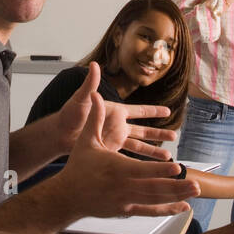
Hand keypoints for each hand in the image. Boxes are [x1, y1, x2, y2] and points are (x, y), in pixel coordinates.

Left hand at [54, 61, 177, 157]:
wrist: (58, 135)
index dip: (153, 112)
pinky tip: (148, 168)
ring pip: (138, 146)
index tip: (168, 112)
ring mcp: (113, 139)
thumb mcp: (81, 99)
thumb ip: (91, 84)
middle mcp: (117, 125)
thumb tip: (95, 65)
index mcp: (114, 111)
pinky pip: (127, 156)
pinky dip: (138, 161)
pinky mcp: (108, 151)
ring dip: (152, 151)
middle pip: (143, 130)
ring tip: (168, 158)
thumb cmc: (68, 115)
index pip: (138, 111)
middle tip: (175, 136)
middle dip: (158, 133)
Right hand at [59, 89, 198, 219]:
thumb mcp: (86, 140)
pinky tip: (183, 207)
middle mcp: (122, 186)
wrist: (67, 195)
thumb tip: (95, 95)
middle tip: (196, 184)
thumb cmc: (78, 166)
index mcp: (115, 167)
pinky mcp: (125, 210)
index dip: (160, 169)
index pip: (142, 169)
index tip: (177, 167)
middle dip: (176, 186)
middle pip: (154, 188)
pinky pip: (150, 211)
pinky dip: (167, 209)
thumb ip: (95, 117)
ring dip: (177, 196)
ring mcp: (125, 200)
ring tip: (195, 190)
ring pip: (155, 199)